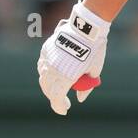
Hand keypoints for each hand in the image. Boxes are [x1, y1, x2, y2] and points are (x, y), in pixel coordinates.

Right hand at [37, 1, 109, 115]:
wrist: (87, 27)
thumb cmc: (94, 49)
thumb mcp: (95, 70)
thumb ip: (87, 86)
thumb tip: (80, 99)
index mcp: (66, 77)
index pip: (57, 98)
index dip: (59, 107)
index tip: (64, 111)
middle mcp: (53, 69)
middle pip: (48, 89)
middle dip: (54, 98)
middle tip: (63, 101)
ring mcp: (48, 59)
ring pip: (43, 77)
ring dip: (48, 85)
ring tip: (58, 87)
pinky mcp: (46, 50)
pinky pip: (42, 65)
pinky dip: (46, 72)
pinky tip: (53, 73)